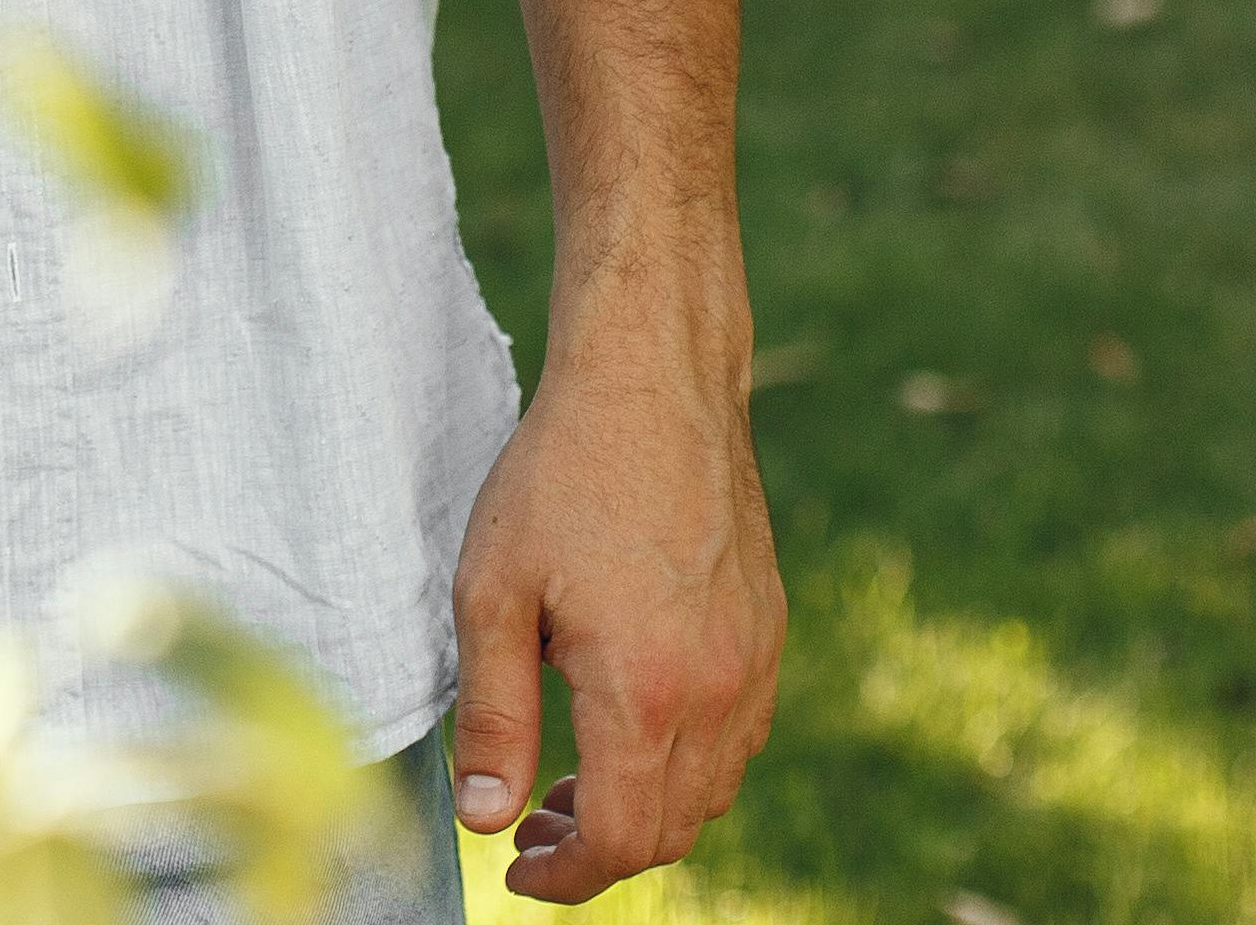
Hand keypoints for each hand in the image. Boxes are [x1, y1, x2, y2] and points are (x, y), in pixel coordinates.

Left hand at [445, 303, 785, 897]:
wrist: (654, 380)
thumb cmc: (562, 475)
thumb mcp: (493, 593)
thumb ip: (493, 717)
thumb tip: (486, 817)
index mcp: (647, 691)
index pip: (622, 838)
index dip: (566, 874)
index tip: (516, 868)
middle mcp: (718, 690)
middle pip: (672, 828)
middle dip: (600, 847)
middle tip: (529, 823)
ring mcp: (755, 661)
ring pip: (712, 790)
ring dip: (647, 808)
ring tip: (572, 779)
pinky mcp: (769, 630)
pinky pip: (739, 735)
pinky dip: (688, 761)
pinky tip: (631, 722)